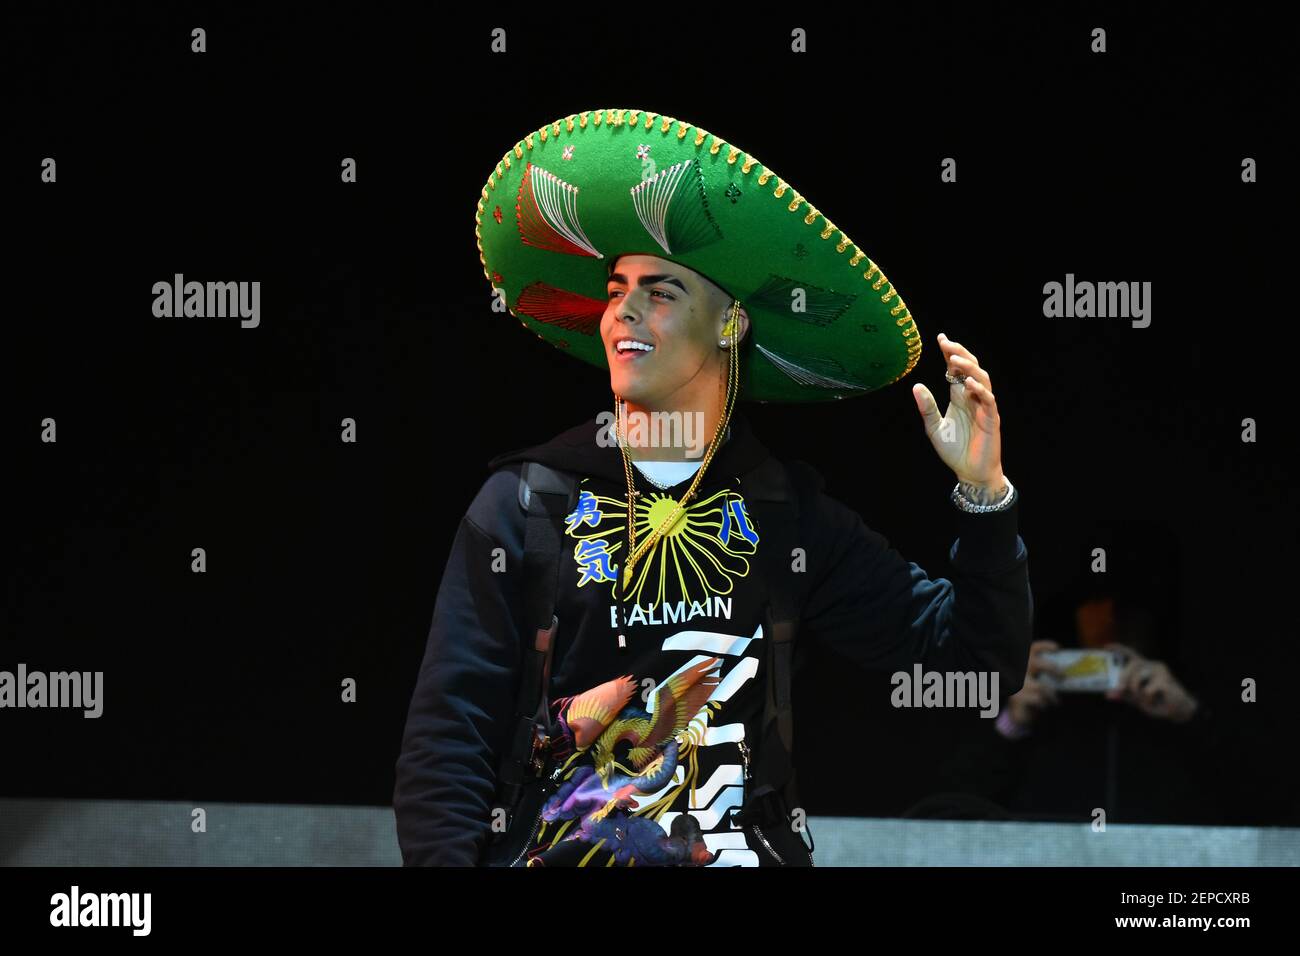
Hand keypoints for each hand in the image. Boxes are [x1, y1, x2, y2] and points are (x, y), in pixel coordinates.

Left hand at [913, 333, 1004, 489]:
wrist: (970, 472)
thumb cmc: (955, 450)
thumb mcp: (934, 428)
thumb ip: (927, 407)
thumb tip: (916, 386)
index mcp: (959, 397)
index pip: (956, 370)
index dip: (950, 354)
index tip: (940, 339)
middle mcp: (972, 398)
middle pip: (971, 368)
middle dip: (959, 354)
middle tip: (946, 343)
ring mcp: (984, 406)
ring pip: (982, 379)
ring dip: (969, 368)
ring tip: (954, 359)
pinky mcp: (991, 419)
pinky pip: (988, 400)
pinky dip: (979, 390)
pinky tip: (968, 383)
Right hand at [1005, 639, 1063, 730]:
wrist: (1019, 713)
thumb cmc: (1032, 694)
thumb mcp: (1039, 681)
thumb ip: (1047, 674)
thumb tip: (1066, 671)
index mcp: (1024, 664)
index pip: (1032, 649)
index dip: (1044, 646)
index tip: (1057, 648)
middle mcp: (1019, 671)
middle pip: (1035, 663)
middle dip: (1053, 669)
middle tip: (1063, 677)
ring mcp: (1017, 684)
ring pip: (1040, 686)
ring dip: (1051, 694)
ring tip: (1055, 700)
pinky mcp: (1016, 697)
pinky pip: (1037, 699)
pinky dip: (1044, 703)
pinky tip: (1044, 705)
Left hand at [1105, 643, 1198, 722]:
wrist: (1177, 710)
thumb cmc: (1156, 701)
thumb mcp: (1136, 698)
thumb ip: (1123, 694)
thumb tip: (1108, 695)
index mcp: (1143, 667)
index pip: (1130, 654)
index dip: (1118, 649)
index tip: (1106, 646)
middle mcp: (1151, 665)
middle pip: (1132, 664)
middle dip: (1124, 677)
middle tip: (1120, 689)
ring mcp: (1159, 671)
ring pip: (1137, 678)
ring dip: (1136, 692)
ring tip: (1145, 699)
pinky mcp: (1165, 680)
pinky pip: (1147, 690)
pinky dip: (1147, 699)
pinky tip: (1156, 699)